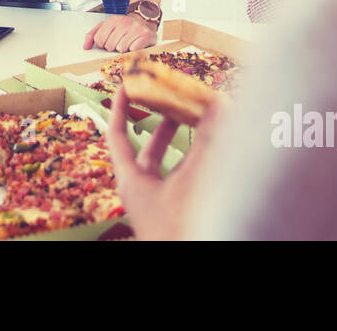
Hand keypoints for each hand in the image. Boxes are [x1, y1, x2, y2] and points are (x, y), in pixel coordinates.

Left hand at [84, 13, 157, 52]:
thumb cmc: (123, 26)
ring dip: (123, 49)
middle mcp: (124, 22)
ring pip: (121, 48)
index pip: (99, 40)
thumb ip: (92, 35)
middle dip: (113, 47)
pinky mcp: (145, 35)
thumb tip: (85, 47)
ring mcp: (135, 28)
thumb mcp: (106, 26)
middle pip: (110, 45)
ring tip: (127, 43)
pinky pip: (133, 49)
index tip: (108, 41)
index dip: (103, 44)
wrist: (144, 20)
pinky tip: (134, 45)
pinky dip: (133, 50)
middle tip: (119, 42)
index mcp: (112, 20)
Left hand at [106, 86, 221, 240]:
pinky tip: (216, 152)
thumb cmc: (180, 229)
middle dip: (164, 123)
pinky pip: (186, 179)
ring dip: (188, 143)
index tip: (126, 84)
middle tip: (178, 101)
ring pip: (172, 164)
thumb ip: (206, 143)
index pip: (119, 135)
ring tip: (203, 121)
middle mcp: (142, 190)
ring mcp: (159, 202)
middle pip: (149, 148)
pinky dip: (199, 163)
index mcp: (131, 180)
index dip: (121, 108)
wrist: (191, 252)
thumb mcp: (192, 180)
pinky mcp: (177, 211)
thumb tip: (218, 106)